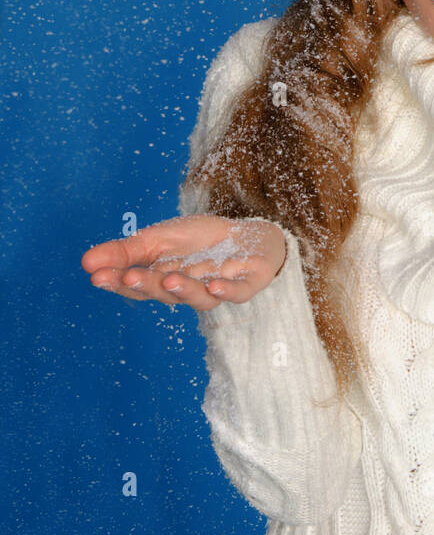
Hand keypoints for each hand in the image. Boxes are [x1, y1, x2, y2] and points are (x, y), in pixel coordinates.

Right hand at [81, 214, 287, 311]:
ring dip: (184, 289)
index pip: (136, 285)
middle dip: (146, 285)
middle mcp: (187, 290)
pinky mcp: (244, 285)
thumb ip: (126, 251)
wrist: (248, 237)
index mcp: (162, 279)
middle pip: (164, 292)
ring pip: (198, 298)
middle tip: (128, 277)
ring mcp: (215, 289)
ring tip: (171, 278)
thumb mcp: (158, 238)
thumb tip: (85, 261)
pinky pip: (235, 293)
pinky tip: (216, 284)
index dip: (117, 282)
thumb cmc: (200, 240)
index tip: (96, 276)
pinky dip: (227, 291)